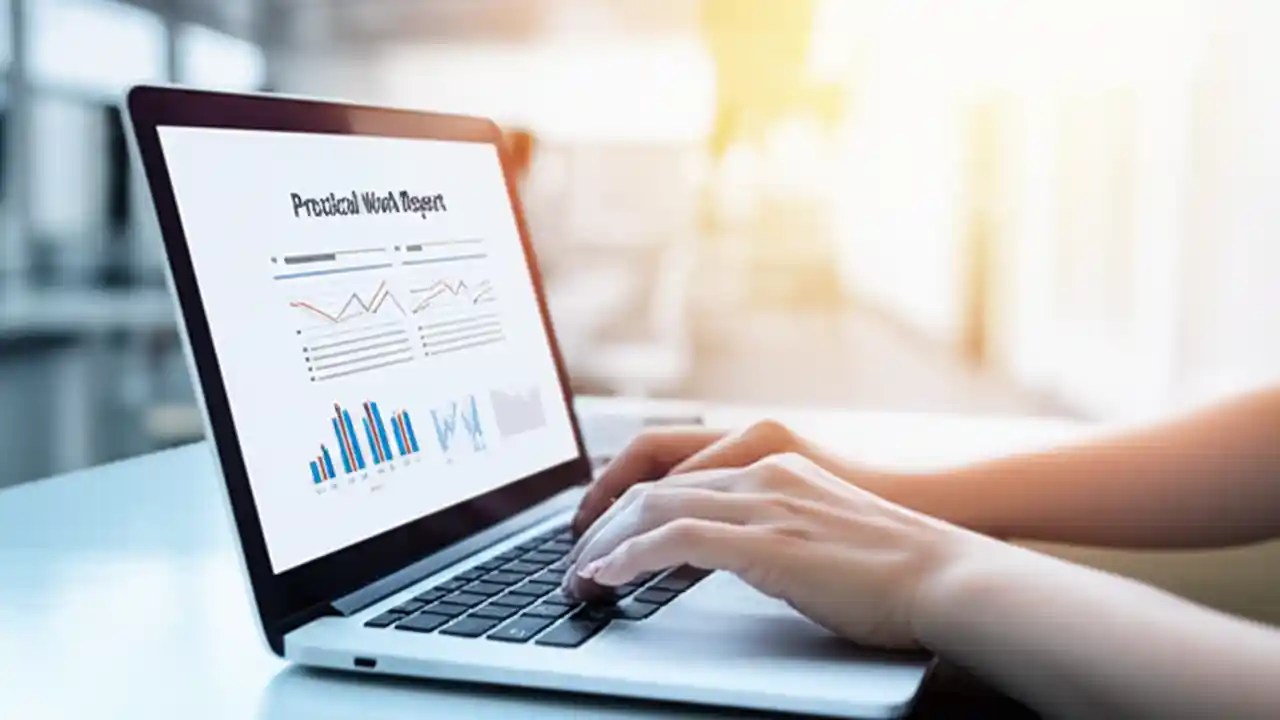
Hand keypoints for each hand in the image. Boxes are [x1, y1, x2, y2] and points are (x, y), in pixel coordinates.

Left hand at [564, 452, 1001, 648]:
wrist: (945, 574)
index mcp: (774, 462)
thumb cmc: (895, 565)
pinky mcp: (764, 540)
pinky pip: (673, 540)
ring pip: (652, 506)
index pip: (675, 464)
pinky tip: (605, 578)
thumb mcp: (822, 526)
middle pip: (652, 482)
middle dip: (601, 520)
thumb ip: (774, 524)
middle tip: (573, 555)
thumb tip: (737, 550)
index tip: (600, 525)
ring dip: (603, 542)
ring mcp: (762, 502)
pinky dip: (628, 558)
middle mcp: (761, 471)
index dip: (625, 493)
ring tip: (578, 575)